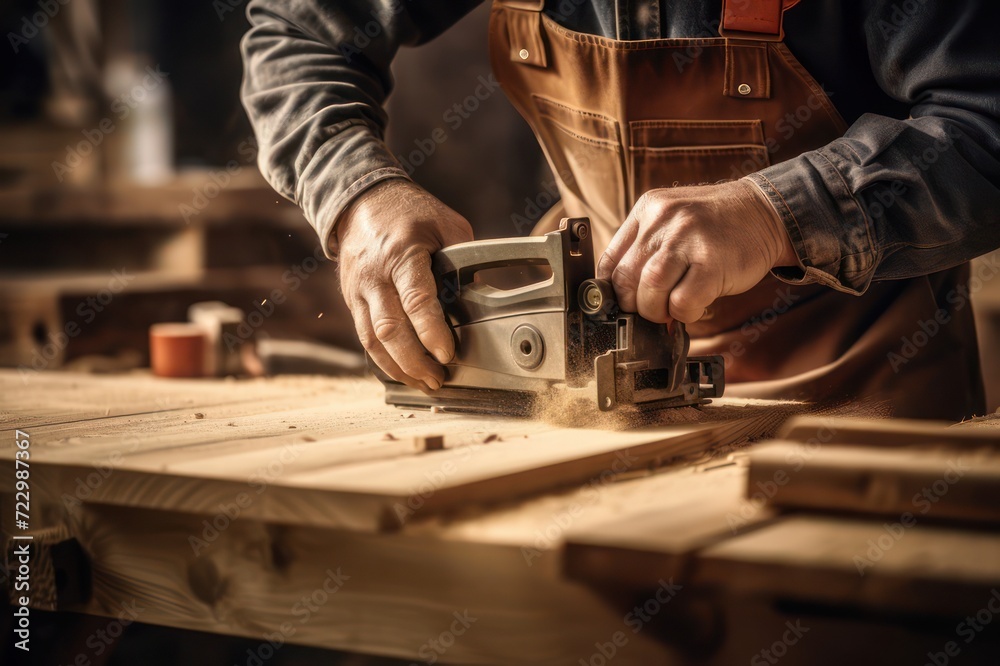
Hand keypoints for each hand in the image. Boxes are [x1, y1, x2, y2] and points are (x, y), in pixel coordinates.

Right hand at [336, 179, 473, 391]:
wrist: (360, 200)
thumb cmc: (410, 212)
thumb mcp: (447, 224)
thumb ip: (464, 258)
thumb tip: (481, 294)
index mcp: (402, 253)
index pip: (415, 300)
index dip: (432, 332)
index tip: (448, 354)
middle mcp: (375, 274)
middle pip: (390, 329)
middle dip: (415, 361)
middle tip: (439, 378)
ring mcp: (359, 289)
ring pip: (372, 340)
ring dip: (399, 368)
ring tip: (424, 384)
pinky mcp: (352, 300)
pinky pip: (365, 337)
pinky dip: (384, 360)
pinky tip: (404, 372)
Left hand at [596, 179, 796, 323]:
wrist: (767, 211)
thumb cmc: (716, 225)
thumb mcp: (674, 220)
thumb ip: (647, 249)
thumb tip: (623, 297)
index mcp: (648, 209)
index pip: (609, 260)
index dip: (612, 292)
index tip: (623, 306)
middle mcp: (664, 219)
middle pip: (625, 278)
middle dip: (635, 305)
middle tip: (653, 309)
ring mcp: (687, 238)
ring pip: (649, 290)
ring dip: (657, 311)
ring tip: (672, 309)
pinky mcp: (712, 261)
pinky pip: (682, 302)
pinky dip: (684, 314)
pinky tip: (695, 307)